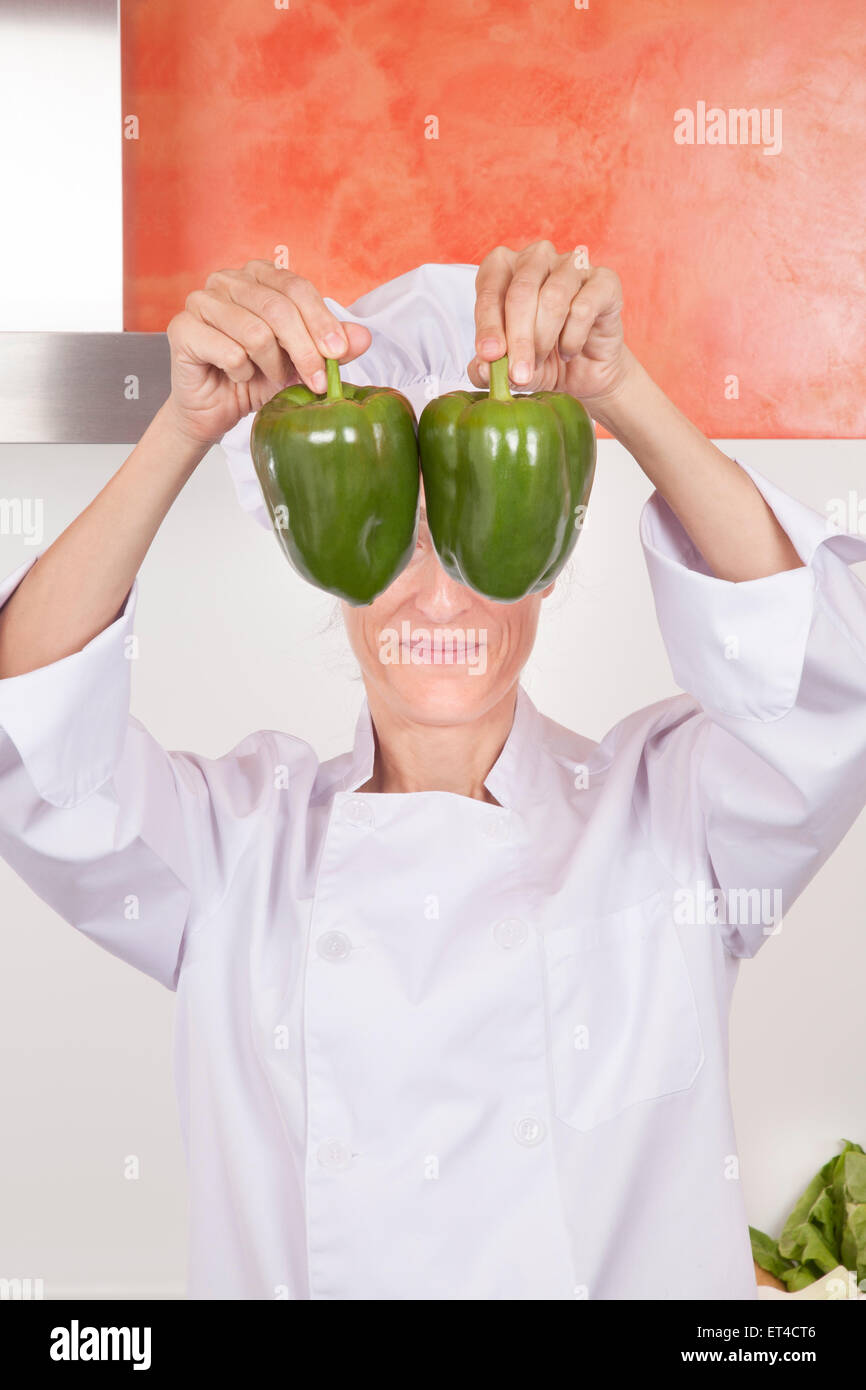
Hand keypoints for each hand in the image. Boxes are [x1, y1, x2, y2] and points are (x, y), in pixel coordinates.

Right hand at [164, 261, 371, 445]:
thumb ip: (331, 347)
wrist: (216, 410)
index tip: (338, 354)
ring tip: (267, 376)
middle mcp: (228, 279)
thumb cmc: (257, 379)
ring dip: (270, 365)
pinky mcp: (182, 328)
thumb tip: (365, 337)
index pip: (297, 288)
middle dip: (304, 350)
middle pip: (278, 308)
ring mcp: (201, 300)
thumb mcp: (302, 363)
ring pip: (255, 332)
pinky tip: (236, 376)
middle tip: (316, 383)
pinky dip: (242, 373)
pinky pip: (229, 351)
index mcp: (258, 275)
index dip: (322, 321)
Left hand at [468, 241, 633, 414]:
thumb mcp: (508, 368)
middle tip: (519, 374)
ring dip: (544, 339)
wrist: (585, 371)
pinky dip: (572, 338)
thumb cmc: (541, 359)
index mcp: (505, 267)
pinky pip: (584, 307)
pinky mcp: (604, 281)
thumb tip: (481, 367)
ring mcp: (572, 265)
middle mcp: (537, 257)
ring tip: (541, 362)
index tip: (489, 356)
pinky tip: (569, 351)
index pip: (489, 287)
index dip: (488, 324)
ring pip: (552, 298)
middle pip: (521, 292)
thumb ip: (488, 368)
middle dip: (518, 339)